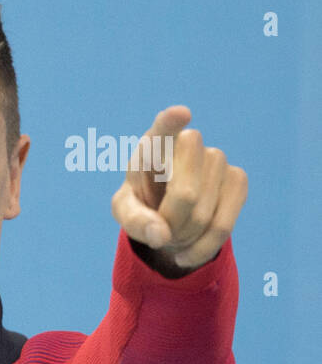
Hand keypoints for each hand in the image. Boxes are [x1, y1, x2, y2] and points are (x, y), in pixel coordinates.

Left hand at [110, 105, 246, 276]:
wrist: (170, 209)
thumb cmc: (142, 201)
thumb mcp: (125, 211)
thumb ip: (135, 220)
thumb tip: (161, 235)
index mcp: (152, 144)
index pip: (162, 129)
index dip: (170, 123)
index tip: (179, 115)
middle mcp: (188, 143)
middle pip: (185, 196)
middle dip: (170, 223)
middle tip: (158, 229)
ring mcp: (217, 157)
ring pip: (203, 216)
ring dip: (184, 236)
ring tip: (173, 232)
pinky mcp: (238, 178)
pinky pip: (222, 227)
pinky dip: (202, 246)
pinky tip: (188, 249)